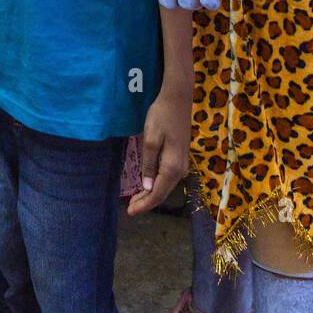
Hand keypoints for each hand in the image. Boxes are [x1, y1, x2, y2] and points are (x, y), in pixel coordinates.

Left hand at [126, 86, 190, 216]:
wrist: (178, 99)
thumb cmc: (161, 116)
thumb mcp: (150, 139)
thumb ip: (148, 164)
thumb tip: (148, 187)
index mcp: (172, 167)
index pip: (157, 193)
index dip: (144, 205)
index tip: (130, 212)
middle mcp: (180, 169)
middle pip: (162, 192)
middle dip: (146, 202)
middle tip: (129, 208)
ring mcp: (182, 163)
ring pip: (166, 185)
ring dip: (151, 194)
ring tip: (136, 199)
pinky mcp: (180, 157)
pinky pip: (168, 177)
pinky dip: (157, 184)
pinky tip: (147, 184)